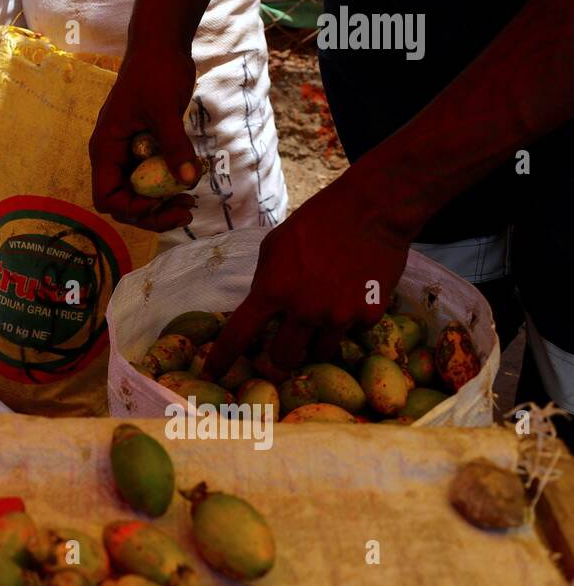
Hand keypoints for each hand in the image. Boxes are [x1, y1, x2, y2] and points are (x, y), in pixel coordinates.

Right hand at [90, 43, 200, 231]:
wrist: (162, 46)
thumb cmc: (154, 72)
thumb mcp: (164, 110)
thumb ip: (174, 146)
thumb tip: (188, 181)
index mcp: (106, 148)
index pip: (107, 196)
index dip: (131, 207)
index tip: (160, 201)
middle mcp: (114, 155)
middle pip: (124, 201)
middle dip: (151, 212)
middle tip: (184, 210)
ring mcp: (130, 153)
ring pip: (140, 193)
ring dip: (162, 203)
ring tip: (189, 202)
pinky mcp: (147, 147)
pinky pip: (154, 177)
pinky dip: (169, 186)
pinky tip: (190, 183)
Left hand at [203, 168, 417, 376]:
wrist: (371, 211)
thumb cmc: (316, 222)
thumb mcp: (274, 246)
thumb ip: (266, 281)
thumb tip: (262, 308)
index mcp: (272, 290)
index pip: (239, 335)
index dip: (222, 359)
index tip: (214, 374)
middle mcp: (303, 310)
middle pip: (284, 358)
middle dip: (282, 355)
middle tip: (287, 343)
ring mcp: (338, 316)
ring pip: (320, 353)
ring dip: (317, 341)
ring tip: (325, 313)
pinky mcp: (369, 316)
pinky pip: (352, 333)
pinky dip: (349, 322)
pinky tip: (353, 297)